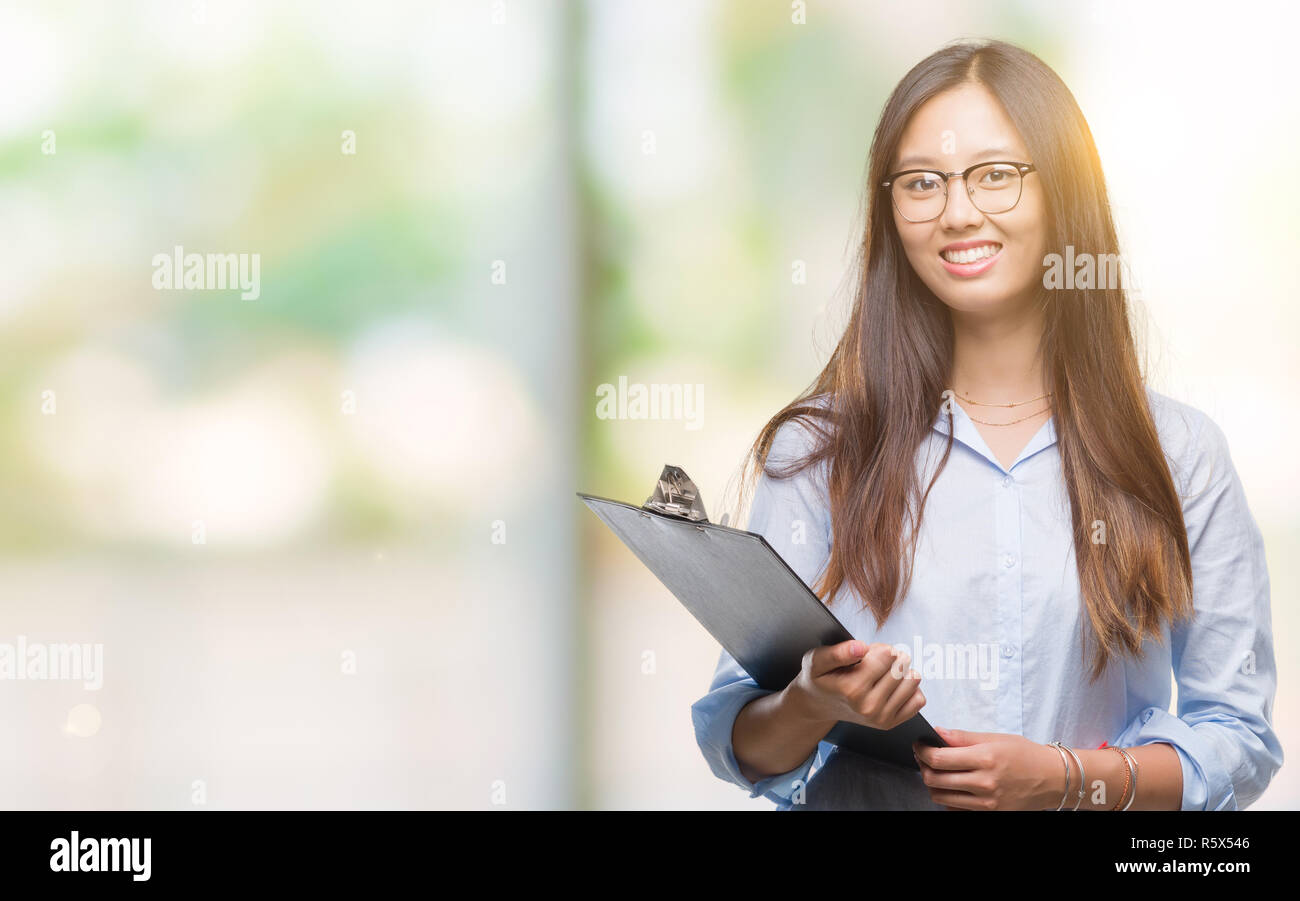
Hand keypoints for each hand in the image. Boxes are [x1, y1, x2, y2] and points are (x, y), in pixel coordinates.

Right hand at [783, 640, 925, 731]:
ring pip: (913, 681)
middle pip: (901, 666)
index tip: (867, 652)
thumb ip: (838, 652)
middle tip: (872, 663)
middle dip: (890, 657)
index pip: (887, 655)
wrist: (820, 704)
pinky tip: (891, 687)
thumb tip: (860, 648)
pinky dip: (909, 689)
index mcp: (851, 689)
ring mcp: (881, 718)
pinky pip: (918, 699)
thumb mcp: (817, 660)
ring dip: (901, 671)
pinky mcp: (891, 723)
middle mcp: (868, 707)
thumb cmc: (821, 678)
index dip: (879, 648)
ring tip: (882, 674)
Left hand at [912, 726, 1062, 809]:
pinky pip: (955, 809)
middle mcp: (985, 784)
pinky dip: (947, 798)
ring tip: (936, 770)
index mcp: (986, 759)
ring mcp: (987, 804)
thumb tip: (937, 732)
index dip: (922, 751)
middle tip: (923, 756)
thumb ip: (963, 737)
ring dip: (932, 783)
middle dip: (922, 766)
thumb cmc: (1026, 756)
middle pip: (935, 779)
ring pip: (941, 797)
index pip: (939, 759)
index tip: (919, 745)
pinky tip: (952, 785)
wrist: (1052, 779)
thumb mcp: (995, 738)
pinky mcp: (989, 815)